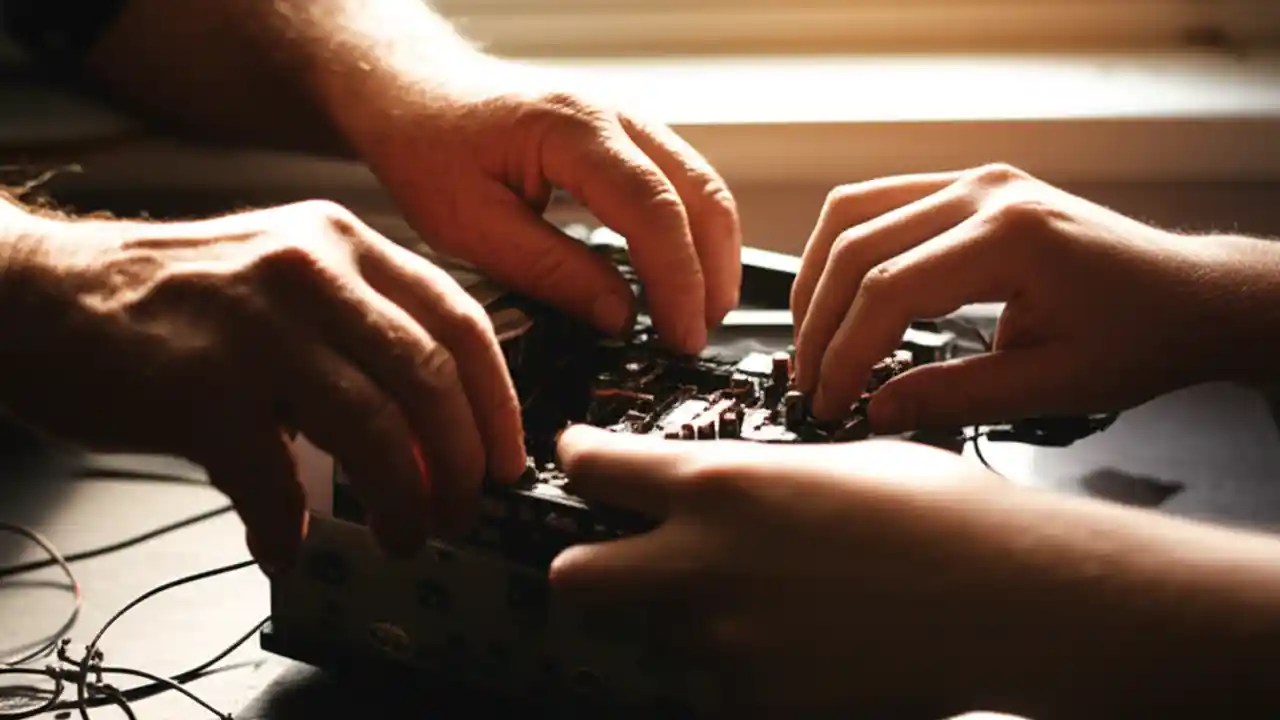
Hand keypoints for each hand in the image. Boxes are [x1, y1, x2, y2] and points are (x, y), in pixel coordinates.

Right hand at [0, 200, 525, 569]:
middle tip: (459, 512)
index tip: (505, 460)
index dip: (498, 405)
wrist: (46, 294)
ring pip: (375, 430)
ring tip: (403, 536)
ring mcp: (256, 326)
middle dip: (461, 465)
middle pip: (431, 381)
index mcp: (344, 244)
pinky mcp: (200, 386)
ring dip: (402, 501)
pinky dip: (292, 524)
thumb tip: (437, 429)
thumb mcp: (288, 277)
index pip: (461, 322)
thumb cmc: (177, 298)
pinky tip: (288, 541)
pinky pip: (276, 479)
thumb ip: (363, 330)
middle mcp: (311, 271)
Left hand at [330, 59, 741, 353]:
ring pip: (702, 185)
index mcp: (573, 129)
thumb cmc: (429, 146)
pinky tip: (683, 274)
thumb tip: (619, 317)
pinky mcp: (625, 137)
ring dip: (712, 253)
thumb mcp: (471, 226)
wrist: (414, 92)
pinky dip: (693, 232)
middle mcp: (614, 114)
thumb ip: (550, 272)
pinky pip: (682, 182)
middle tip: (698, 335)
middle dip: (712, 272)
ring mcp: (626, 120)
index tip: (680, 335)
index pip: (653, 209)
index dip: (677, 279)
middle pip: (699, 193)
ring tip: (699, 314)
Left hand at [549, 425, 1279, 717]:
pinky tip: (807, 646)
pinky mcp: (762, 703)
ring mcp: (727, 643)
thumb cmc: (943, 513)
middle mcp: (703, 564)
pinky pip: (722, 687)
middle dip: (590, 564)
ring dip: (690, 621)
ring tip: (771, 604)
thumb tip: (719, 490)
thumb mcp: (834, 461)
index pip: (597, 466)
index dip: (579, 459)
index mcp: (723, 484)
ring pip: (659, 636)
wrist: (1013, 596)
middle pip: (575, 575)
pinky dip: (747, 670)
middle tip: (622, 559)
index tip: (579, 459)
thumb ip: (754, 482)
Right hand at [790, 163, 1279, 428]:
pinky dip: (844, 251)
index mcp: (1012, 235)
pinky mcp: (969, 187)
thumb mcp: (1051, 386)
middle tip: (809, 380)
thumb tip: (876, 411)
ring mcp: (975, 181)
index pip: (889, 289)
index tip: (829, 400)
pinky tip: (839, 297)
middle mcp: (986, 192)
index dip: (845, 352)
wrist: (1188, 297)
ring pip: (853, 212)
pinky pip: (878, 204)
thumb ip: (956, 398)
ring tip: (810, 338)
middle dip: (819, 322)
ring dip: (818, 278)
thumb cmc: (1140, 336)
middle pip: (857, 246)